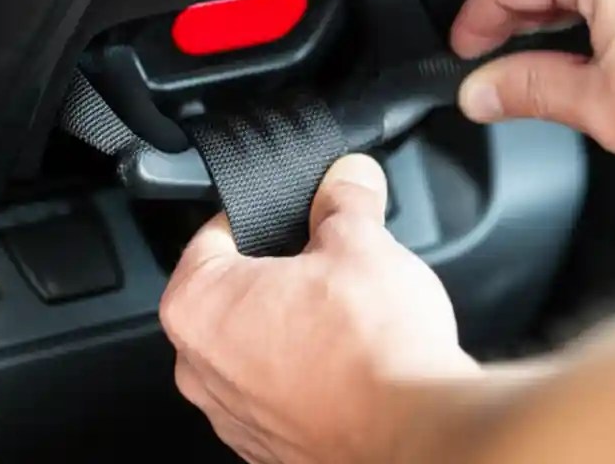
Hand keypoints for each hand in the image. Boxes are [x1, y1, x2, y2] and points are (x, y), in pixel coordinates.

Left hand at [159, 155, 479, 463]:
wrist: (416, 432)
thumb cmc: (372, 347)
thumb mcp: (361, 241)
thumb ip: (345, 200)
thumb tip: (347, 178)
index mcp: (197, 305)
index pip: (214, 234)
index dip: (263, 215)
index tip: (297, 212)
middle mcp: (200, 368)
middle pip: (234, 295)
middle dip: (281, 274)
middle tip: (331, 263)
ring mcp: (234, 417)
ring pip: (256, 349)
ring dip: (294, 329)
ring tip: (348, 318)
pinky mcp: (271, 449)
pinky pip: (279, 395)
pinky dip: (309, 377)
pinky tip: (352, 364)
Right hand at [451, 0, 614, 194]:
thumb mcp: (599, 106)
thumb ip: (525, 89)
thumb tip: (481, 90)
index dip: (473, 22)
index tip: (463, 55)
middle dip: (510, 20)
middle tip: (489, 69)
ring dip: (551, 17)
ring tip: (536, 69)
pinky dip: (591, 10)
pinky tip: (584, 53)